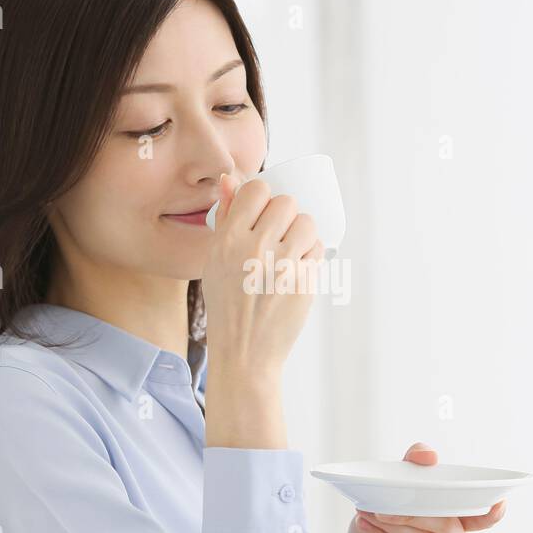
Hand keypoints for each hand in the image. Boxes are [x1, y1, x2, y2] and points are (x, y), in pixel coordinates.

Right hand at [202, 172, 324, 379]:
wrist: (244, 352)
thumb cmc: (228, 305)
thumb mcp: (214, 261)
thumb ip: (225, 220)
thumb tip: (230, 180)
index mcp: (228, 241)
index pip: (257, 190)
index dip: (263, 196)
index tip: (263, 210)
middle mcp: (255, 250)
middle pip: (286, 203)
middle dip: (285, 214)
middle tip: (278, 234)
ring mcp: (283, 267)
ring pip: (307, 223)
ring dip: (302, 232)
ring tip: (291, 250)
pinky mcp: (305, 283)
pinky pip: (318, 250)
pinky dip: (311, 256)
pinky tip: (298, 268)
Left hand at [339, 441, 506, 532]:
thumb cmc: (381, 528)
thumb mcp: (392, 494)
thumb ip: (412, 468)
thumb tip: (428, 455)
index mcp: (455, 524)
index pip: (481, 518)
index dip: (492, 513)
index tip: (500, 502)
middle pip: (447, 525)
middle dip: (414, 512)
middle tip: (382, 505)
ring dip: (392, 526)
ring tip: (367, 513)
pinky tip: (365, 528)